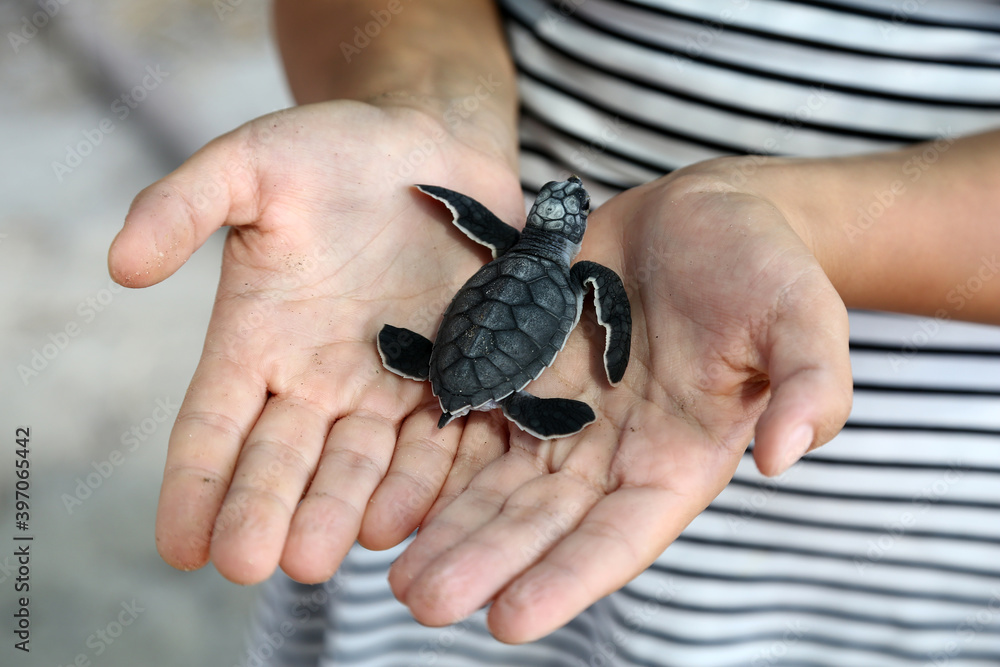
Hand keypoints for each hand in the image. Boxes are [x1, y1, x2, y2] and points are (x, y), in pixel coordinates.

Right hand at [108, 100, 523, 583]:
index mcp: (259, 343)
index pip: (213, 427)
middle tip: (256, 562)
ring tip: (325, 554)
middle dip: (269, 513)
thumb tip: (121, 267)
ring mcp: (394, 385)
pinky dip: (427, 478)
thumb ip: (184, 205)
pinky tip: (411, 517)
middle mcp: (321, 381)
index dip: (194, 485)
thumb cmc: (333, 154)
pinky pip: (444, 438)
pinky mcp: (462, 375)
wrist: (433, 144)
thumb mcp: (250, 164)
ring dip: (344, 511)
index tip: (180, 544)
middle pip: (287, 461)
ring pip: (364, 465)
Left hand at [388, 161, 853, 641]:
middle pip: (540, 520)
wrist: (703, 213)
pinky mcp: (523, 367)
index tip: (509, 620)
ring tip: (390, 565)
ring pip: (494, 480)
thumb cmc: (763, 266)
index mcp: (678, 457)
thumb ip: (810, 383)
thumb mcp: (804, 316)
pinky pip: (472, 418)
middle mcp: (610, 450)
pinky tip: (388, 487)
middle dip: (483, 561)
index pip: (620, 535)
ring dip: (445, 524)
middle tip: (422, 600)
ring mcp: (560, 411)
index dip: (567, 578)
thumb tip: (787, 456)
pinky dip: (433, 456)